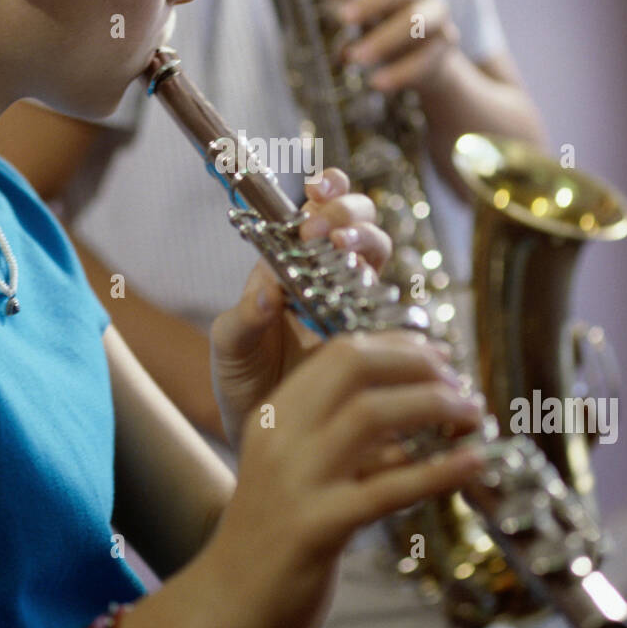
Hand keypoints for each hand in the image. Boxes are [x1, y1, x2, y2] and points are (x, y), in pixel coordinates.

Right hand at [199, 330, 484, 627]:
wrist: (224, 605)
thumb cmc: (273, 535)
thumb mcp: (295, 469)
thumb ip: (343, 437)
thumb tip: (420, 409)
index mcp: (274, 414)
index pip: (340, 351)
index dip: (399, 346)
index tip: (439, 356)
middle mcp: (281, 436)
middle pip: (354, 364)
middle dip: (418, 364)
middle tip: (460, 383)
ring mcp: (296, 480)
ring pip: (372, 414)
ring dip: (434, 405)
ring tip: (472, 416)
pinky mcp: (317, 528)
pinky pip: (389, 489)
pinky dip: (439, 471)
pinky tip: (472, 463)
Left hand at [210, 168, 389, 446]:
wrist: (265, 438)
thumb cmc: (243, 382)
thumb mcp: (230, 347)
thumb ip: (243, 318)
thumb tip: (267, 291)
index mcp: (292, 266)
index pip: (317, 211)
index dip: (326, 191)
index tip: (315, 189)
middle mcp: (331, 279)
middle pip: (358, 225)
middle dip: (348, 213)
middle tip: (323, 229)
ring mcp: (357, 309)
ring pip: (378, 258)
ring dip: (365, 244)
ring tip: (344, 251)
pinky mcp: (378, 343)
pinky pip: (397, 314)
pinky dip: (392, 303)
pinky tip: (375, 305)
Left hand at [325, 0, 460, 95]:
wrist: (425, 56)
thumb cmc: (385, 26)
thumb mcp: (364, 16)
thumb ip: (346, 14)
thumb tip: (325, 17)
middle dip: (371, 2)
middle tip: (343, 18)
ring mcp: (436, 14)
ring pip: (416, 21)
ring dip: (383, 39)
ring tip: (355, 58)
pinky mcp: (445, 45)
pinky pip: (424, 58)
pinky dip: (399, 72)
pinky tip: (376, 83)